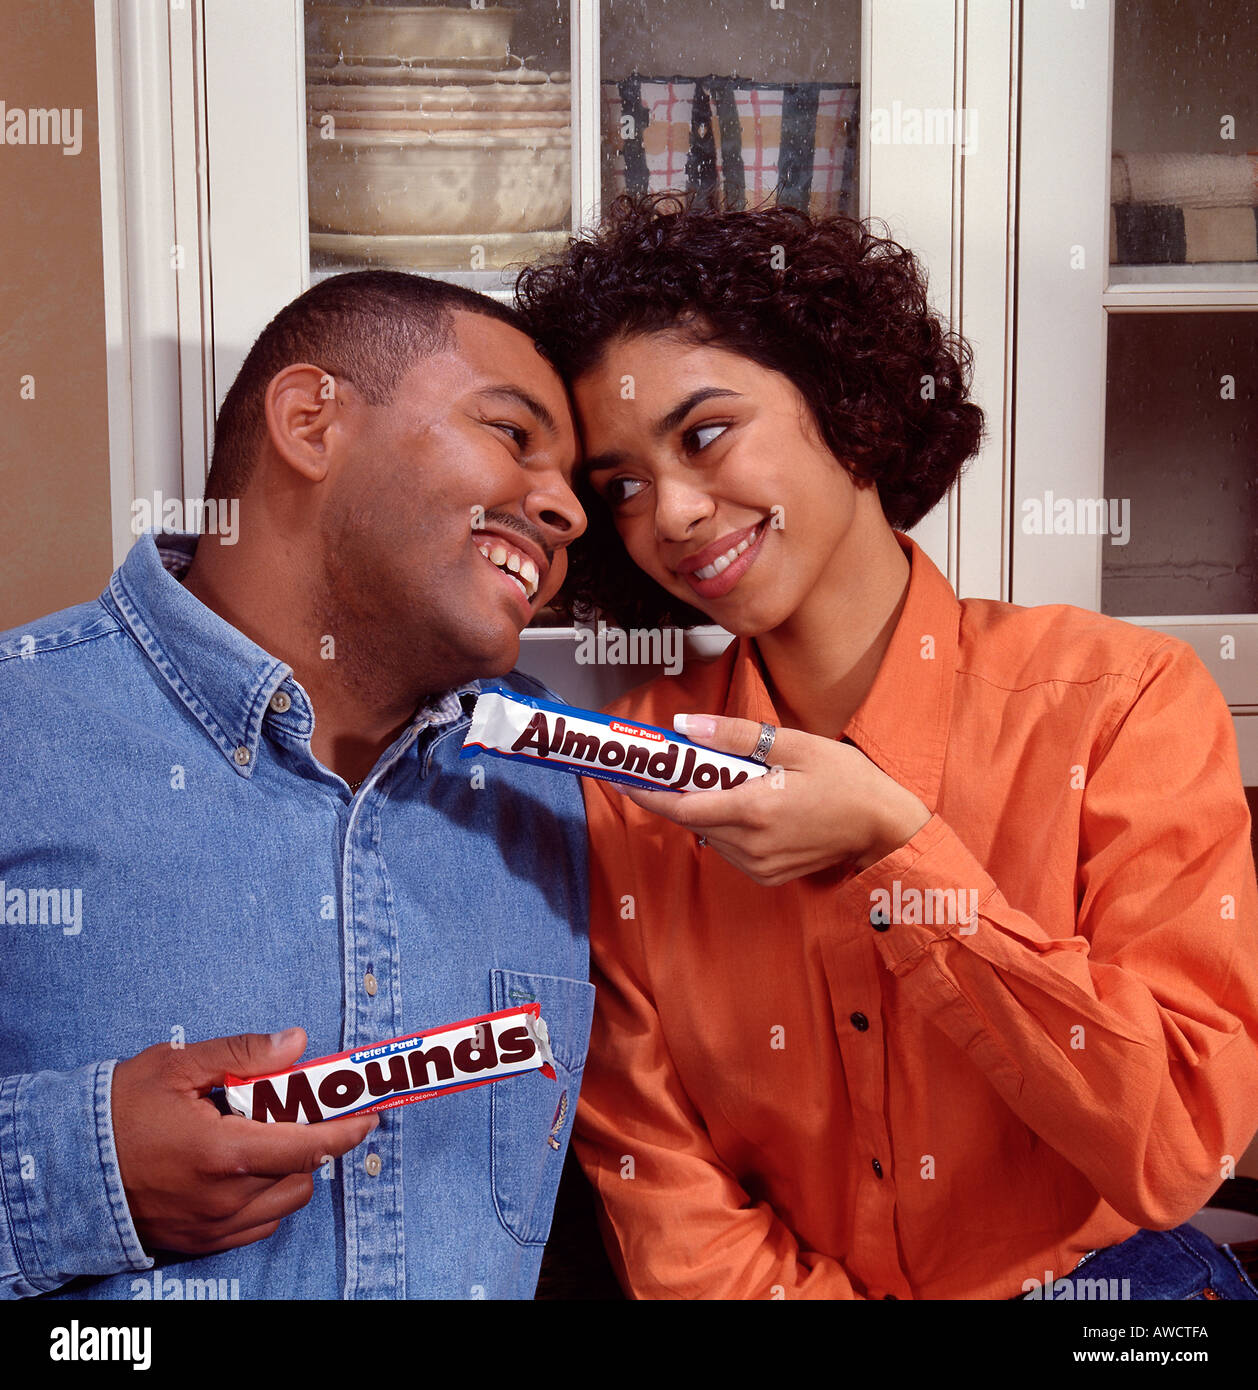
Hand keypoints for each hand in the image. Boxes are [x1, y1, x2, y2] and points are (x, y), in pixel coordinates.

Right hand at [112, 1028, 378, 1255]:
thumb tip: (296, 1043)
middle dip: (313, 1140)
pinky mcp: (199, 1243)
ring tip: (267, 1135)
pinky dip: (266, 1198)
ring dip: (291, 1170)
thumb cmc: (119, 1112)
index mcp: (224, 1153)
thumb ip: (243, 1054)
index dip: (347, 1131)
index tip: (369, 1115)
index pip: (308, 1147)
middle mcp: (223, 1199)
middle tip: (303, 1109)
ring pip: (284, 1202)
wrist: (64, 1167)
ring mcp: (211, 1227)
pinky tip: (247, 1168)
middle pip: (302, 1173)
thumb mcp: (179, 1065)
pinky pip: (257, 1226)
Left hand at [619, 714, 931, 885]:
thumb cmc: (847, 781)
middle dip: (676, 793)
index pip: (681, 806)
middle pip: (691, 819)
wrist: (884, 828)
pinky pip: (730, 849)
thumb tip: (687, 726)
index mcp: (754, 810)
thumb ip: (737, 736)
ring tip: (720, 779)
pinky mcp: (768, 876)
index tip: (621, 776)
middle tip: (669, 765)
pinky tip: (746, 804)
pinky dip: (726, 826)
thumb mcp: (795, 744)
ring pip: (709, 835)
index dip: (646, 793)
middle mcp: (751, 845)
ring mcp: (759, 865)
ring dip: (704, 808)